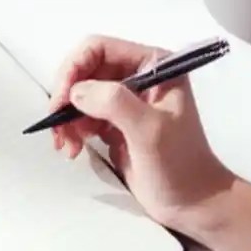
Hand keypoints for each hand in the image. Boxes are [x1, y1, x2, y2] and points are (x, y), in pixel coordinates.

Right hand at [49, 35, 235, 235]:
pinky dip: (72, 131)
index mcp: (153, 65)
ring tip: (67, 146)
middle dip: (67, 98)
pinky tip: (74, 149)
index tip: (62, 102)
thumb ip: (114, 103)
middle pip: (84, 71)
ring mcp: (126, 101)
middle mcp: (138, 76)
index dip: (74, 70)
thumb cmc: (179, 164)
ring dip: (67, 119)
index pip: (99, 49)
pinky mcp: (116, 125)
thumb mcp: (149, 130)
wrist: (192, 201)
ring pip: (79, 96)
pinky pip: (83, 117)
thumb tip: (76, 92)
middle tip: (58, 128)